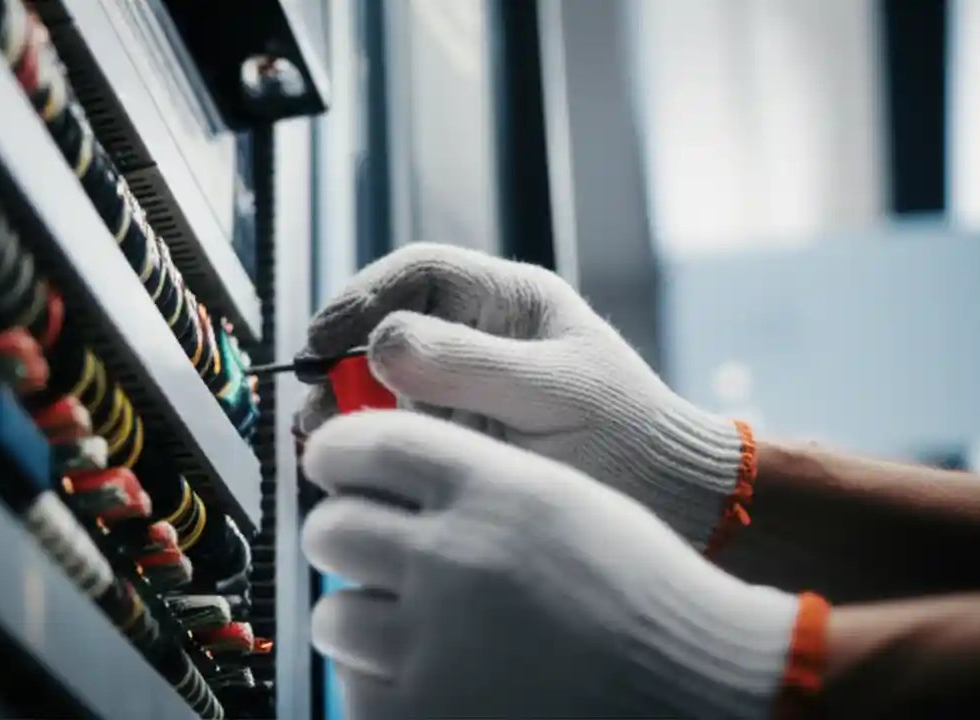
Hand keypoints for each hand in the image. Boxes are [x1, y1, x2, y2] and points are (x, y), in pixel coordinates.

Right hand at [299, 242, 751, 549]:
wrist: (668, 505)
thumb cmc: (629, 436)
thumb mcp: (554, 392)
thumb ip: (470, 364)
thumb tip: (379, 343)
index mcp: (509, 303)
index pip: (419, 273)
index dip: (363, 295)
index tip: (324, 336)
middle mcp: (479, 339)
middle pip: (386, 326)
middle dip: (340, 358)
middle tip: (311, 399)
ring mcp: (464, 389)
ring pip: (381, 383)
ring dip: (344, 405)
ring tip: (320, 438)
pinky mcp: (457, 438)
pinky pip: (396, 430)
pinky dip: (367, 442)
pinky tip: (350, 464)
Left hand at [302, 410, 799, 719]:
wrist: (700, 681)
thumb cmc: (636, 588)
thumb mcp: (560, 497)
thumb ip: (467, 478)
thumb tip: (370, 479)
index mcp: (493, 490)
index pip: (364, 444)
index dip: (335, 452)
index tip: (333, 465)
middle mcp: (455, 559)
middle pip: (331, 529)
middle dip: (343, 537)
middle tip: (371, 552)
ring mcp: (436, 646)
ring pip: (334, 615)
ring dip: (363, 616)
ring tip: (415, 625)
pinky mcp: (425, 719)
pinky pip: (355, 690)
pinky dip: (381, 682)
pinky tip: (433, 674)